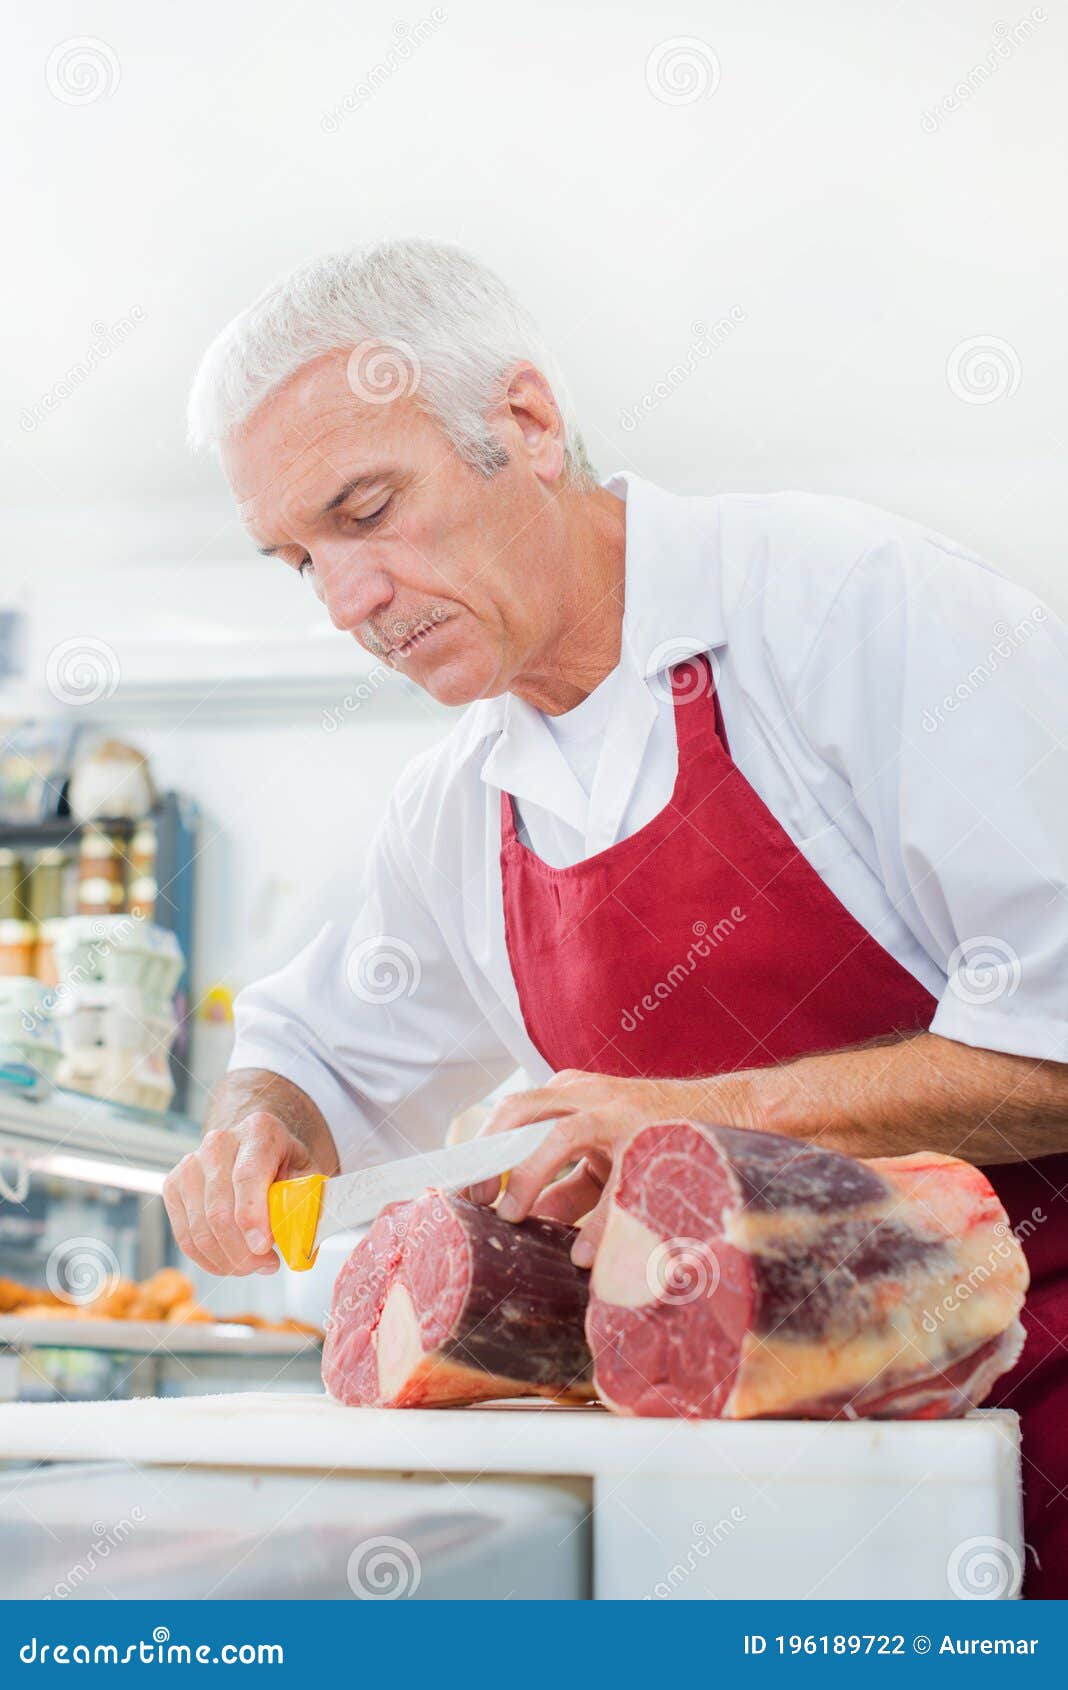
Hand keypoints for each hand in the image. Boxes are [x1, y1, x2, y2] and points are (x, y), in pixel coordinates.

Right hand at [163, 1112, 317, 1276]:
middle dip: (243, 1250)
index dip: (252, 1217)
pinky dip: (208, 1259)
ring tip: (253, 1265)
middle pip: (220, 1210)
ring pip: (200, 1229)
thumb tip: (298, 1240)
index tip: (263, 1247)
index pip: (248, 1176)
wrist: (256, 1147)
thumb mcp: (307, 1174)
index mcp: (258, 1131)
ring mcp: (191, 1163)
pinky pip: (185, 1236)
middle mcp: (219, 1143)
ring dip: (228, 1259)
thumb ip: (306, 1202)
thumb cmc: (284, 1163)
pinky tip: (230, 1263)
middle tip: (267, 1265)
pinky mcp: (174, 1185)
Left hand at [467, 1070, 753, 1266]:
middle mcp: (588, 1096)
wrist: (730, 1113)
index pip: (509, 1113)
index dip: (478, 1148)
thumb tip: (527, 1220)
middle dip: (489, 1154)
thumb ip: (564, 1186)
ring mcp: (619, 1114)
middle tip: (475, 1198)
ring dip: (528, 1176)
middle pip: (519, 1110)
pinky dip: (595, 1221)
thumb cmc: (656, 1136)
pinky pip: (614, 1182)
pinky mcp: (649, 1140)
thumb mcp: (602, 1158)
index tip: (454, 1186)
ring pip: (558, 1136)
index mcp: (569, 1096)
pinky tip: (582, 1252)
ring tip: (512, 1214)